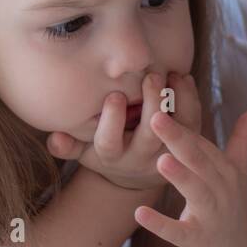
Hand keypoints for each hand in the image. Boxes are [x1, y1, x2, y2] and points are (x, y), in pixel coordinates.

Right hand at [46, 70, 195, 190]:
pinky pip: (193, 120)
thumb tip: (53, 138)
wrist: (142, 171)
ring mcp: (167, 150)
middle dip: (150, 105)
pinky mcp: (188, 141)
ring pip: (176, 130)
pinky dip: (190, 97)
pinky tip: (182, 77)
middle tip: (150, 77)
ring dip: (175, 101)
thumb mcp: (87, 151)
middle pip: (149, 136)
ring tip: (168, 75)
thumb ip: (69, 145)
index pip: (109, 143)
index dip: (112, 121)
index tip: (114, 96)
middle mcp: (142, 157)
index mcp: (113, 157)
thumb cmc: (110, 150)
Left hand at [134, 86, 246, 246]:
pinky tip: (140, 213)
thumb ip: (243, 140)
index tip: (166, 102)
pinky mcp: (197, 240)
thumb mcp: (239, 173)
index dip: (185, 125)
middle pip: (200, 161)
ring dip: (180, 177)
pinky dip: (160, 224)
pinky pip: (178, 232)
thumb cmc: (231, 207)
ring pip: (196, 192)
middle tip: (157, 118)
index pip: (204, 144)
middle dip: (179, 139)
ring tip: (160, 160)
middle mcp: (221, 190)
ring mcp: (211, 216)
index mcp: (226, 171)